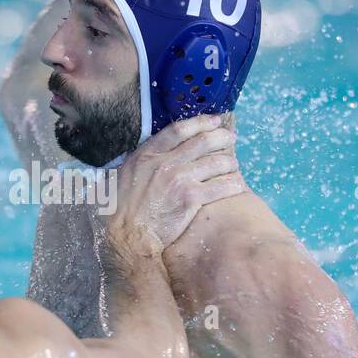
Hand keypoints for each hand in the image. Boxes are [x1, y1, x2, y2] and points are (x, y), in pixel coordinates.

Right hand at [106, 114, 243, 251]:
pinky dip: (231, 185)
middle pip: (201, 142)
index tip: (214, 121)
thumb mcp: (122, 176)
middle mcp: (164, 162)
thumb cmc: (119, 210)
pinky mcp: (190, 199)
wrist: (126, 236)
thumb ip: (140, 162)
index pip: (179, 130)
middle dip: (221, 137)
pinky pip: (218, 187)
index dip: (200, 122)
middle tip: (231, 138)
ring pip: (214, 163)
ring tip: (234, 165)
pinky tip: (237, 185)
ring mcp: (178, 179)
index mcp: (147, 155)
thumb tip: (150, 155)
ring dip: (229, 163)